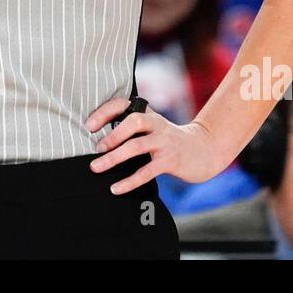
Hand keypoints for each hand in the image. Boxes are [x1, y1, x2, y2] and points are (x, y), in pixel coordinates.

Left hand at [85, 97, 229, 193]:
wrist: (204, 150)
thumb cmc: (170, 140)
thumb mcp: (153, 128)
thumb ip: (132, 129)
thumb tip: (98, 141)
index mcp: (148, 114)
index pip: (123, 105)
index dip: (105, 112)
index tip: (89, 125)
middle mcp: (157, 125)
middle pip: (133, 122)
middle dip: (112, 135)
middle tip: (95, 148)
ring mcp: (165, 142)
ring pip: (137, 146)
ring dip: (114, 158)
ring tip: (96, 167)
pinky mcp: (171, 161)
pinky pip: (147, 171)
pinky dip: (129, 181)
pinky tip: (116, 188)